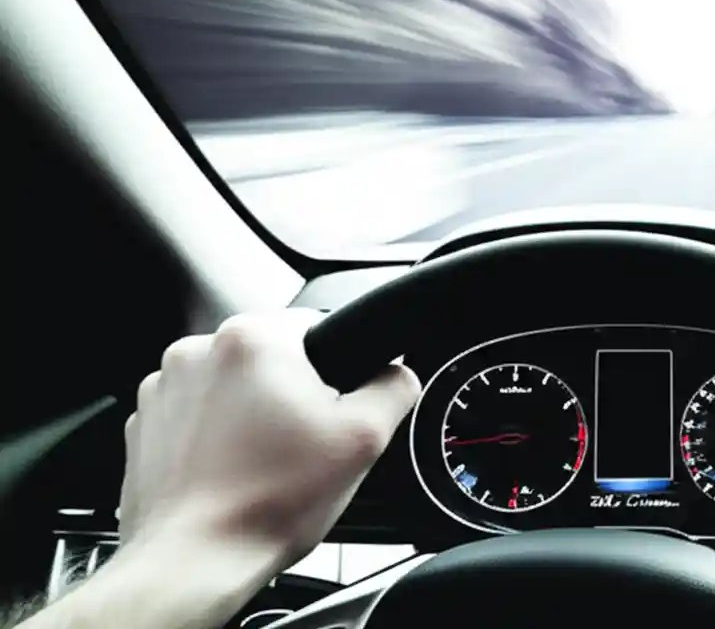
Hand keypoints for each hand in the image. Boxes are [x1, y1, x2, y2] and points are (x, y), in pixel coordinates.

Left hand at [31, 309, 422, 628]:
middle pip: (271, 359)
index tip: (330, 413)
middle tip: (301, 445)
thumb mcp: (365, 439)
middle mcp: (198, 351)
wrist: (195, 561)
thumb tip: (397, 372)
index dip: (335, 373)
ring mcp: (162, 388)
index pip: (316, 327)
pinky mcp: (143, 423)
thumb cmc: (269, 502)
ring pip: (232, 387)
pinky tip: (232, 472)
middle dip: (290, 395)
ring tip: (263, 464)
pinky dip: (215, 438)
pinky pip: (195, 416)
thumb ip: (394, 387)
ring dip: (250, 415)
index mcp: (254, 338)